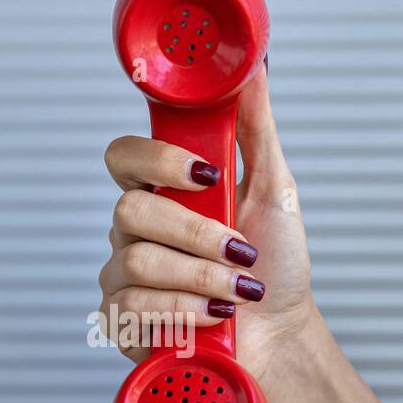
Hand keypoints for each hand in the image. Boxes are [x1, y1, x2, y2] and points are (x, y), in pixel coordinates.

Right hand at [97, 67, 313, 385]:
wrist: (281, 334)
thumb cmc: (276, 266)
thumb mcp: (274, 190)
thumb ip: (255, 129)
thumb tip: (252, 69)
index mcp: (162, 193)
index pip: (124, 157)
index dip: (157, 160)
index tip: (207, 176)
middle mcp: (134, 233)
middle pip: (131, 212)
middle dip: (197, 235)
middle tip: (240, 250)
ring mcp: (123, 277)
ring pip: (137, 263)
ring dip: (200, 277)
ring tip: (237, 291)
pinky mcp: (122, 323)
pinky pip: (132, 308)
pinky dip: (184, 312)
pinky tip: (214, 317)